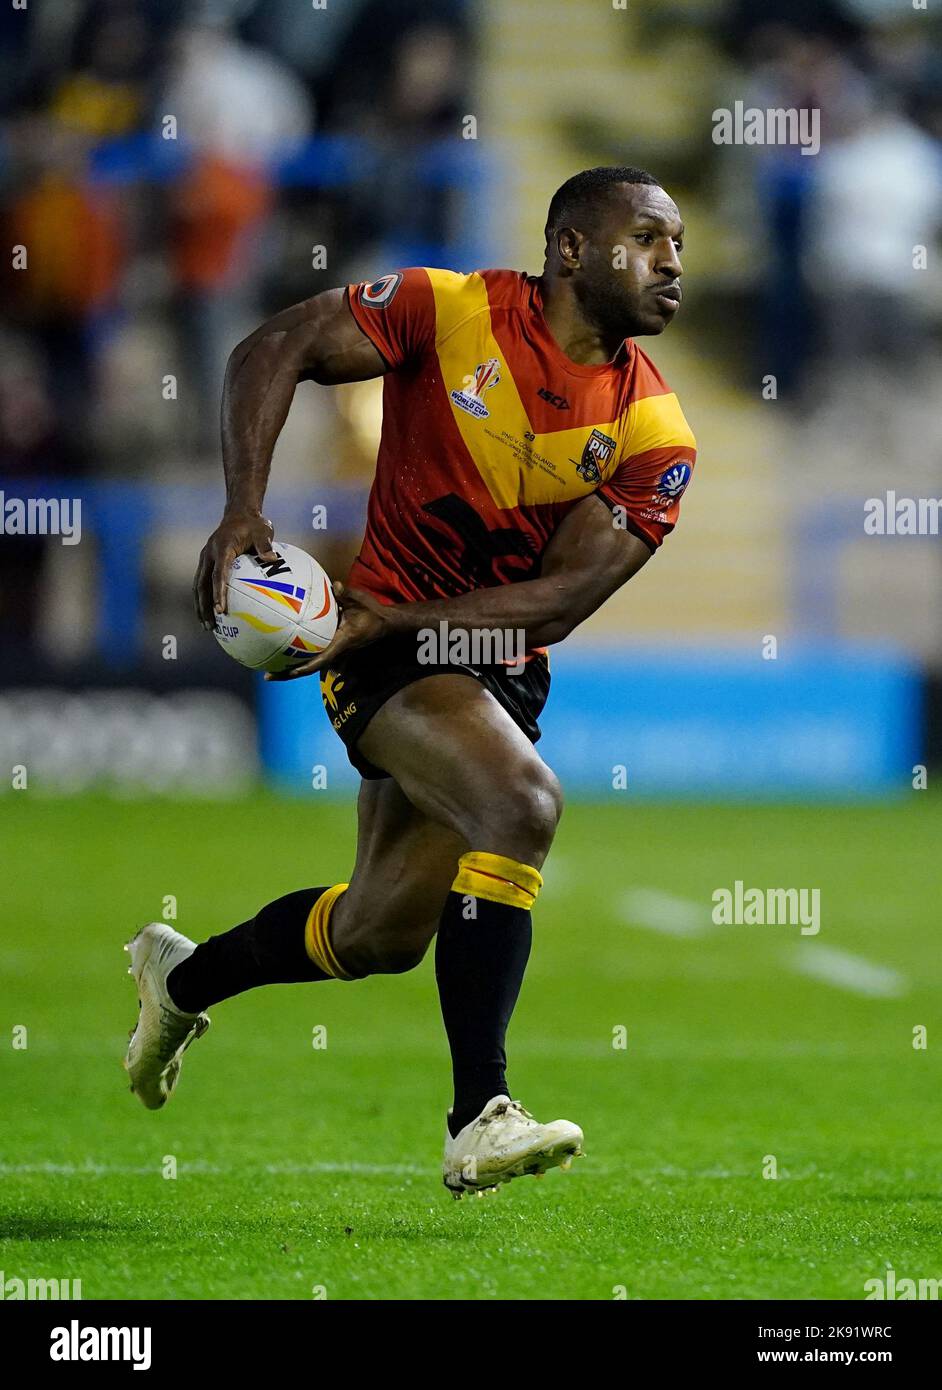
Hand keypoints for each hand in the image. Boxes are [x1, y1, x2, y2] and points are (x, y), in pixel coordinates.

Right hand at [193, 511, 276, 628]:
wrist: (239, 512)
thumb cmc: (254, 523)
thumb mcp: (263, 530)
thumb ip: (265, 545)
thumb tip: (273, 560)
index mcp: (221, 548)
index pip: (218, 574)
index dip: (218, 593)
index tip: (220, 610)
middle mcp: (209, 554)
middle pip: (201, 585)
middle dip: (204, 607)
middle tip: (210, 626)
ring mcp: (206, 559)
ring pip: (198, 586)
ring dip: (201, 607)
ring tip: (207, 627)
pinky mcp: (208, 563)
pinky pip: (203, 583)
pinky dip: (206, 599)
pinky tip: (213, 615)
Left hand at [264, 582, 394, 680]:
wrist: (384, 623)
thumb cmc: (372, 613)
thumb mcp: (361, 601)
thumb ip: (346, 594)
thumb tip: (334, 585)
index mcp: (341, 643)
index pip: (319, 661)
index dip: (302, 669)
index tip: (287, 672)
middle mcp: (336, 652)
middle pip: (309, 668)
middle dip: (289, 673)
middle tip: (267, 675)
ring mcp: (335, 652)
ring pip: (312, 663)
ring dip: (293, 667)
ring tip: (271, 665)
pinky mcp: (334, 646)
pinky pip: (315, 653)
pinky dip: (301, 654)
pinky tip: (286, 648)